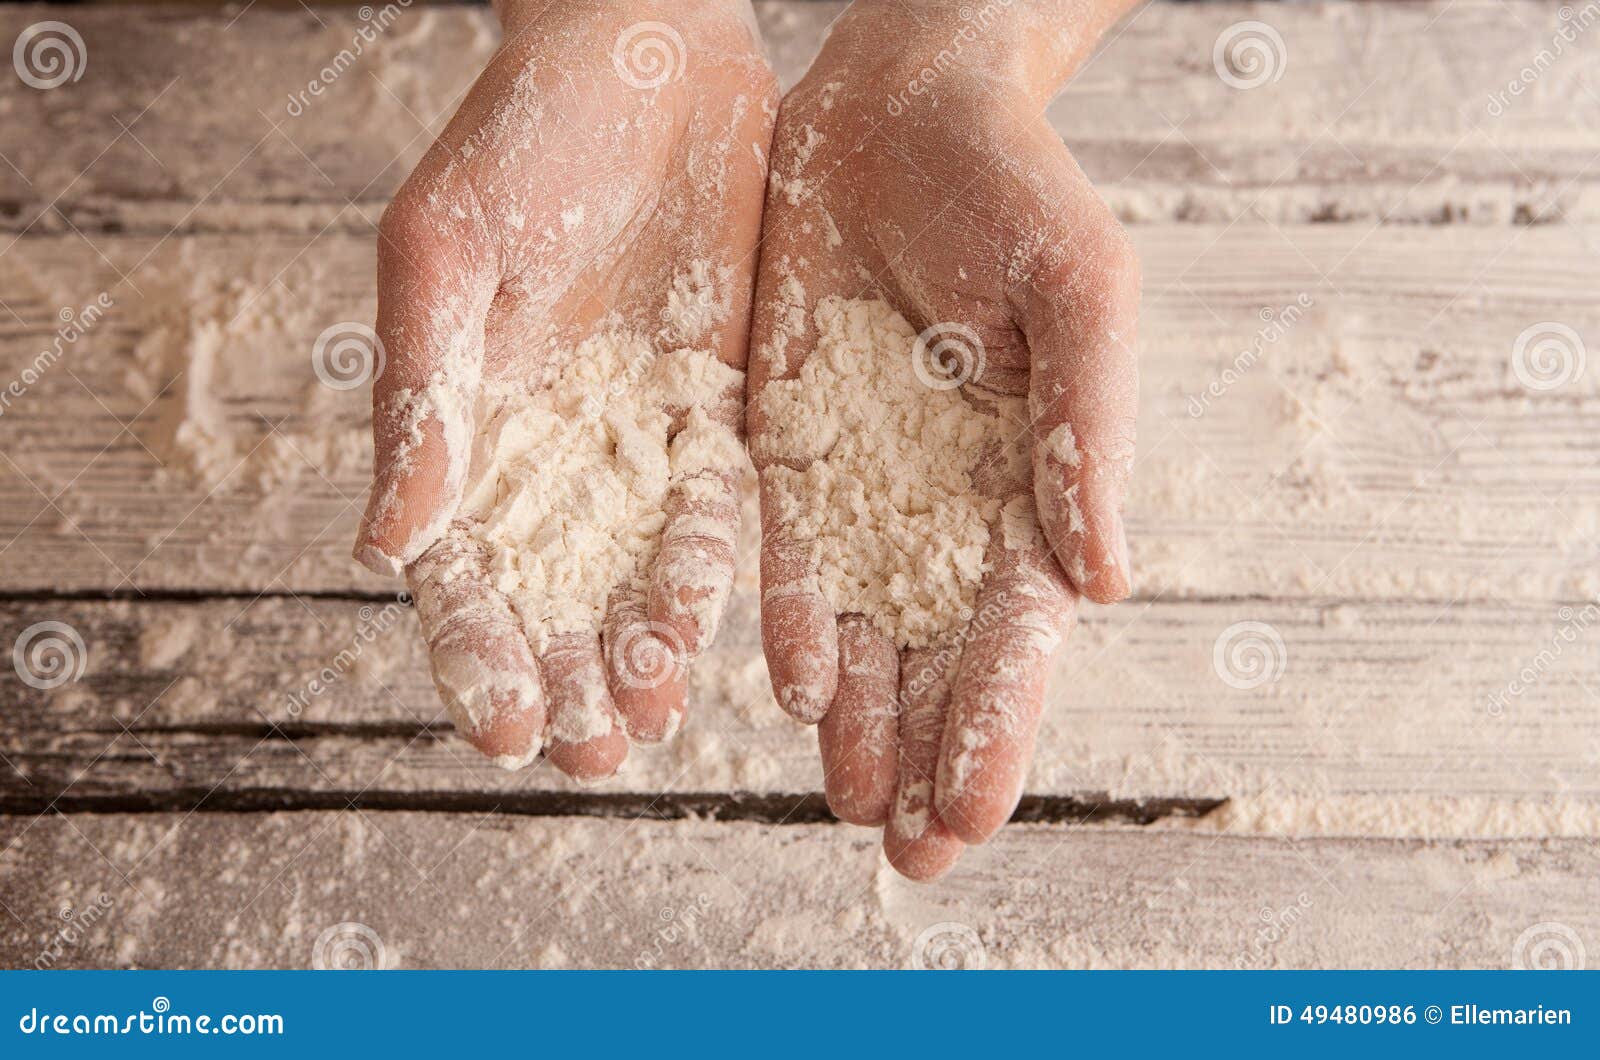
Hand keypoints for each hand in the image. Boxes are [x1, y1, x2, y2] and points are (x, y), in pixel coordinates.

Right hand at [353, 1, 775, 778]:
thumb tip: (385, 546)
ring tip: (649, 720)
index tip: (505, 729)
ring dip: (638, 649)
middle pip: (550, 593)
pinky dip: (712, 569)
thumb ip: (424, 398)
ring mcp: (635, 435)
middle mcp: (550, 449)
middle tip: (592, 756)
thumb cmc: (519, 138)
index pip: (459, 567)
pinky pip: (716, 505)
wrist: (648, 57)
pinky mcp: (715, 408)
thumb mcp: (448, 255)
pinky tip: (715, 632)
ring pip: (633, 570)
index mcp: (467, 424)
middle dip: (566, 677)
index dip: (475, 652)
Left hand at [747, 0, 1140, 876]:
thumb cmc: (1017, 188)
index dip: (999, 726)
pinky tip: (786, 682)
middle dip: (925, 754)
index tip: (972, 814)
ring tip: (845, 801)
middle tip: (907, 856)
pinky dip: (784, 615)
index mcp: (1031, 483)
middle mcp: (942, 503)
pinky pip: (779, 547)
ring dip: (856, 717)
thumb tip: (1104, 585)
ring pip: (857, 624)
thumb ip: (1086, 434)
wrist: (899, 106)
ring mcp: (860, 480)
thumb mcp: (1079, 296)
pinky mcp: (782, 443)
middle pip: (935, 655)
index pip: (1015, 634)